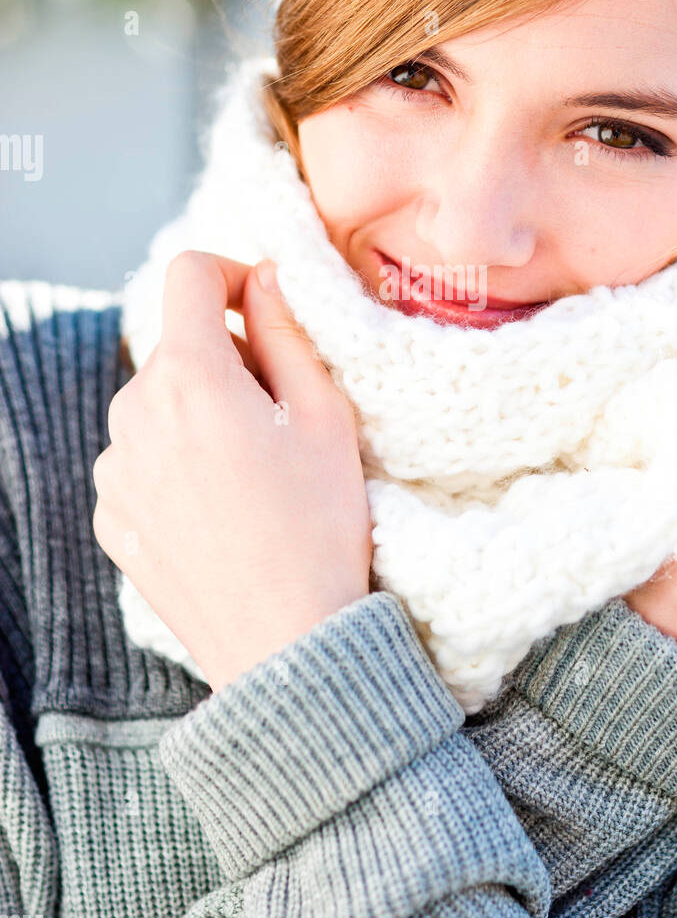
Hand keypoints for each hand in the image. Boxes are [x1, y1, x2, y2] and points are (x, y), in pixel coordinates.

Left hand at [94, 251, 371, 692]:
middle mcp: (134, 414)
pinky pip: (143, 461)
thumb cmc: (320, 526)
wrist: (286, 644)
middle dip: (228, 358)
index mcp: (191, 378)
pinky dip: (179, 464)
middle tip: (284, 415)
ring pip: (159, 405)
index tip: (263, 305)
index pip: (190, 276)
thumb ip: (287, 331)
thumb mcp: (325, 417)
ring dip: (201, 413)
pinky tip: (225, 511)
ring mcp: (114, 470)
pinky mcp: (111, 517)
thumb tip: (266, 279)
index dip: (232, 273)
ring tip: (256, 473)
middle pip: (178, 347)